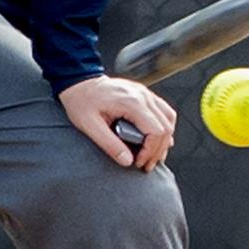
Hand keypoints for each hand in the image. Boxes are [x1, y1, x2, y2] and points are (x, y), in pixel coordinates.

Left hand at [58, 75, 176, 170]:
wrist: (79, 83)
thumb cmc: (82, 102)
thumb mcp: (90, 126)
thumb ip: (109, 144)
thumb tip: (127, 161)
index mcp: (132, 102)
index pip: (156, 131)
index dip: (151, 151)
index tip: (138, 162)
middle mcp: (143, 96)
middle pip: (166, 127)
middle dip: (158, 151)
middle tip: (145, 165)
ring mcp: (145, 93)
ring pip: (169, 119)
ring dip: (164, 139)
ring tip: (152, 155)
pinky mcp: (144, 95)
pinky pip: (164, 111)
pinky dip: (164, 127)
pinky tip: (155, 139)